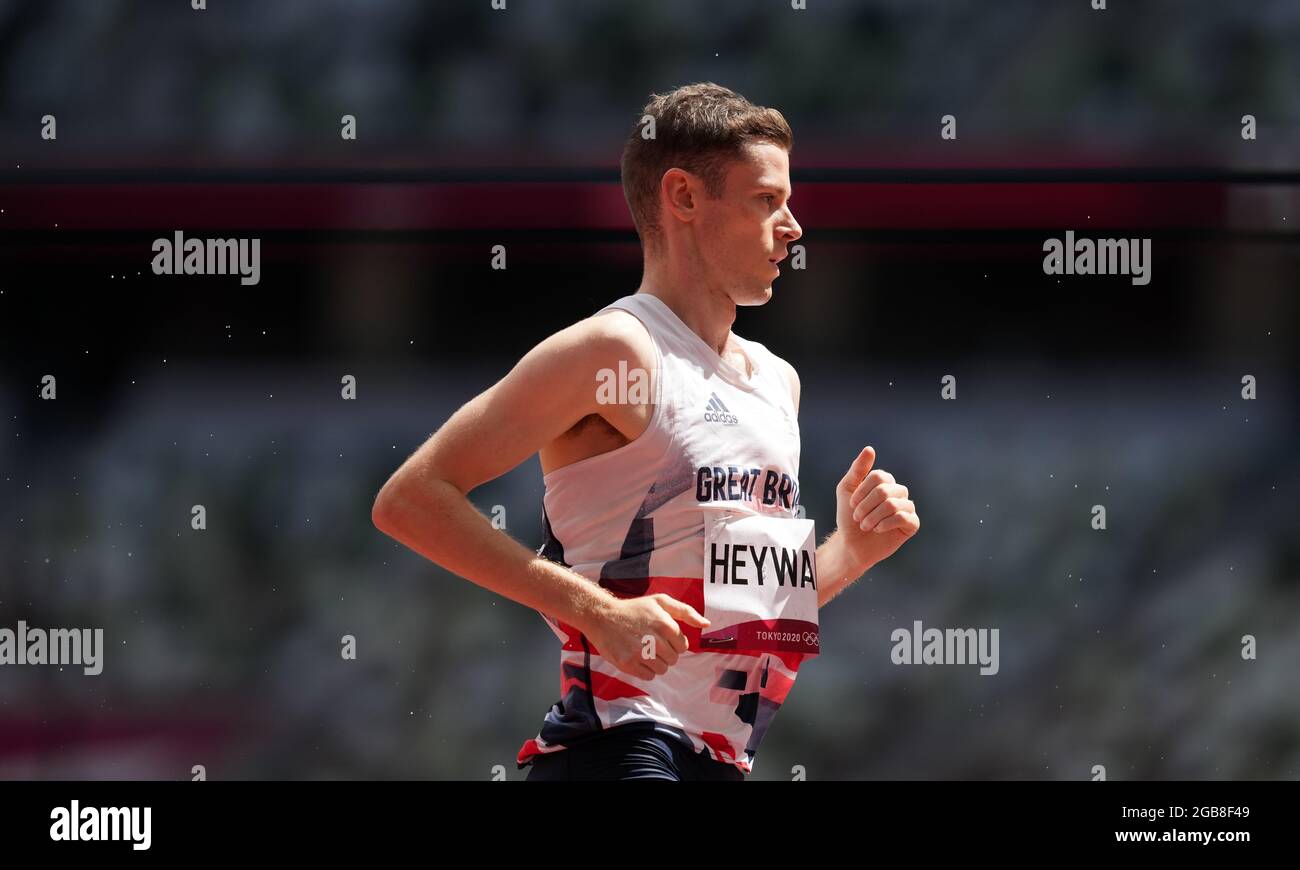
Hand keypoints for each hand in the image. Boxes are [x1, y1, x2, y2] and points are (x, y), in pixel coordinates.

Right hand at [584, 594, 709, 680]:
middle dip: (665, 653)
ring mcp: (640, 653)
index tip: (661, 636)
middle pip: (673, 659)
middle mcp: (654, 639)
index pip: (683, 646)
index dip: (673, 643)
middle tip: (650, 642)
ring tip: (643, 650)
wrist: (602, 616)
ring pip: (662, 669)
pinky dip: (645, 670)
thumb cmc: (634, 609)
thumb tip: (707, 624)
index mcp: (665, 624)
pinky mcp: (628, 664)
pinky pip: (648, 676)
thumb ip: (686, 611)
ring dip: (655, 662)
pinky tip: (636, 657)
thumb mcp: (660, 601)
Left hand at [836, 445, 919, 572]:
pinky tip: (877, 529)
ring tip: (865, 525)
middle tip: (858, 518)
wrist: (852, 544)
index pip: (878, 476)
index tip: (851, 504)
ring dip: (872, 517)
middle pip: (884, 490)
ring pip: (892, 505)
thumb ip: (858, 469)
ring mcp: (907, 507)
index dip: (862, 492)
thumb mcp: (846, 490)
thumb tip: (870, 449)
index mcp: (885, 482)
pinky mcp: (912, 524)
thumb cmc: (848, 517)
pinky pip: (903, 518)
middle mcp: (898, 492)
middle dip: (865, 507)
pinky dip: (885, 524)